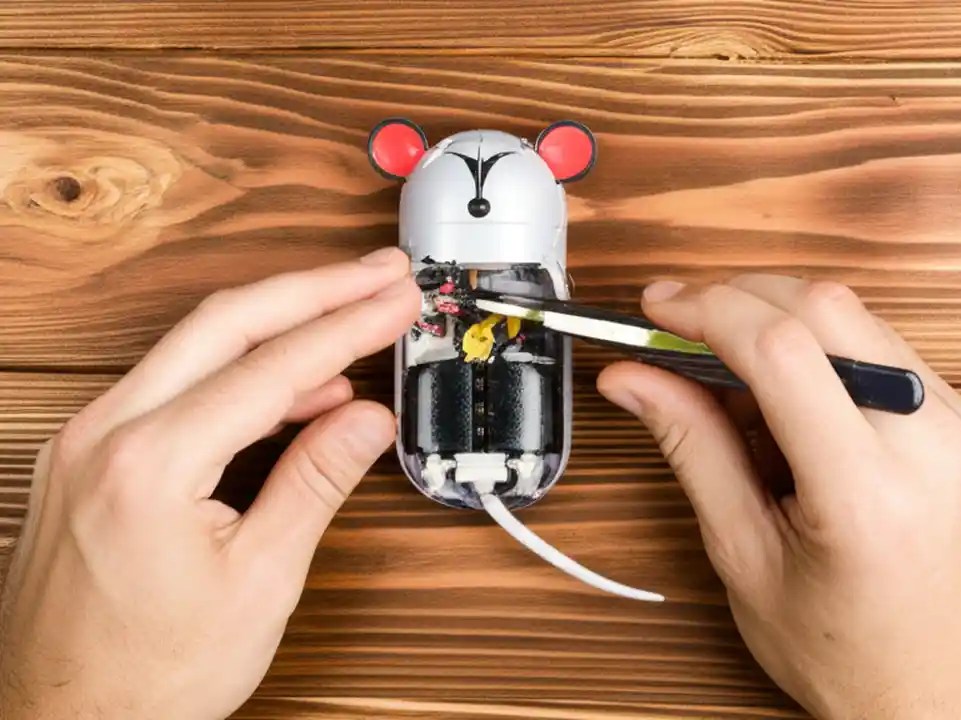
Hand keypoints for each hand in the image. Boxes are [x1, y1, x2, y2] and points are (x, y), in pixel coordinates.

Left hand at [0, 248, 419, 719]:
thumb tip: (366, 418)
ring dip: (277, 325)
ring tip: (351, 320)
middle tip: (380, 273)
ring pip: (194, 345)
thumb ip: (315, 482)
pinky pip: (171, 385)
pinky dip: (236, 372)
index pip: (273, 366)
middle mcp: (103, 435)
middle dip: (314, 288)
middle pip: (226, 322)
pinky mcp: (85, 457)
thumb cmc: (146, 677)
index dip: (349, 325)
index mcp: (149, 464)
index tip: (397, 299)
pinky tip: (290, 388)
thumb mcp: (259, 582)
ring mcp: (85, 441)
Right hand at [598, 276, 960, 719]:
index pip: (782, 348)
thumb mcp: (747, 559)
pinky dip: (823, 349)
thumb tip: (635, 380)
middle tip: (678, 331)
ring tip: (733, 386)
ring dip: (780, 323)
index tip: (656, 309)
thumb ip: (693, 449)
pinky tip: (788, 400)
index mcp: (868, 492)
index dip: (705, 309)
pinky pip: (884, 346)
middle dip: (738, 299)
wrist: (943, 695)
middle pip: (823, 307)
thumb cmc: (850, 653)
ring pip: (854, 315)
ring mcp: (960, 426)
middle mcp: (931, 444)